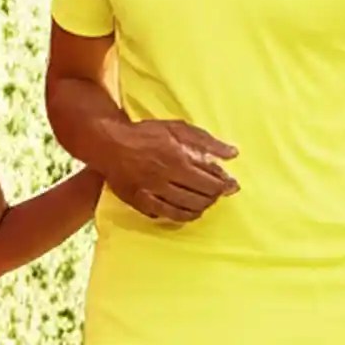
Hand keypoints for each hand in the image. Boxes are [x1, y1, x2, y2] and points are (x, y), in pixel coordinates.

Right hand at [100, 119, 238, 221]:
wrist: (110, 144)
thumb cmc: (145, 134)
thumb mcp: (178, 129)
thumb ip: (206, 142)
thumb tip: (233, 153)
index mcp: (178, 159)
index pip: (211, 179)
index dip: (225, 184)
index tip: (232, 185)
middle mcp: (166, 178)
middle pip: (201, 196)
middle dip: (214, 196)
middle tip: (218, 193)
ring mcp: (153, 192)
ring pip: (186, 208)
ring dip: (202, 207)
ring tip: (206, 201)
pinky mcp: (141, 202)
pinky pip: (168, 215)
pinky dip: (183, 216)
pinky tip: (190, 213)